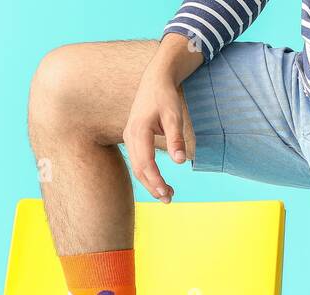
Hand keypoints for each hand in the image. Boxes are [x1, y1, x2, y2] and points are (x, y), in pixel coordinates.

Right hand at [123, 37, 199, 201]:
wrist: (155, 79)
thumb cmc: (166, 96)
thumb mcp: (175, 116)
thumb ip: (176, 139)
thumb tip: (181, 162)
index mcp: (139, 130)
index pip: (145, 163)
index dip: (156, 180)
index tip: (167, 193)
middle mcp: (130, 136)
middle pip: (139, 169)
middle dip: (153, 186)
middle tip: (169, 200)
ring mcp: (129, 138)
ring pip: (137, 167)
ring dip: (151, 182)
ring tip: (167, 195)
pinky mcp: (132, 139)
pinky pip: (138, 160)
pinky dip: (148, 173)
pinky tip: (159, 181)